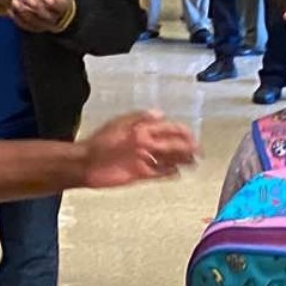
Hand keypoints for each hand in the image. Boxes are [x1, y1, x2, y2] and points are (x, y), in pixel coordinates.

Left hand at [7, 0, 72, 32]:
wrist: (54, 10)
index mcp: (62, 6)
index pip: (61, 6)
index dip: (54, 2)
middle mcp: (54, 18)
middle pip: (47, 15)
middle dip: (37, 7)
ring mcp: (44, 24)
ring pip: (34, 22)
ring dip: (23, 12)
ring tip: (14, 2)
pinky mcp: (34, 27)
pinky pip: (25, 25)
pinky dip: (17, 18)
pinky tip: (10, 10)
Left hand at [79, 110, 199, 187]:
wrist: (86, 163)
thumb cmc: (100, 142)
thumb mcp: (119, 124)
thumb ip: (139, 118)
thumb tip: (159, 113)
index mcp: (142, 130)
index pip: (168, 129)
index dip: (182, 133)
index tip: (192, 137)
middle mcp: (145, 144)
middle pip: (172, 145)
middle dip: (186, 148)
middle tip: (199, 152)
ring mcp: (143, 159)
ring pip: (168, 159)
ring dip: (181, 160)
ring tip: (194, 162)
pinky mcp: (139, 173)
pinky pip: (158, 173)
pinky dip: (169, 173)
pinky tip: (178, 173)